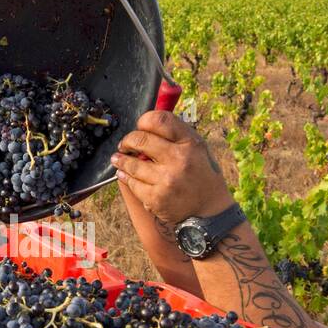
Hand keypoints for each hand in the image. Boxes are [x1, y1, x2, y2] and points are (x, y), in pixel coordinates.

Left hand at [110, 111, 235, 225]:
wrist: (210, 207)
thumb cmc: (200, 172)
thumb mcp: (197, 147)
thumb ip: (175, 134)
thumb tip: (145, 125)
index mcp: (190, 143)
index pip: (160, 120)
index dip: (144, 121)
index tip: (140, 126)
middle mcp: (179, 160)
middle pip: (140, 140)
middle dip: (128, 141)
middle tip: (125, 145)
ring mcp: (166, 181)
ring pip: (132, 165)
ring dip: (121, 160)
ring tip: (117, 158)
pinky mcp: (156, 199)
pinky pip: (133, 184)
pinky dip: (126, 178)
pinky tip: (124, 175)